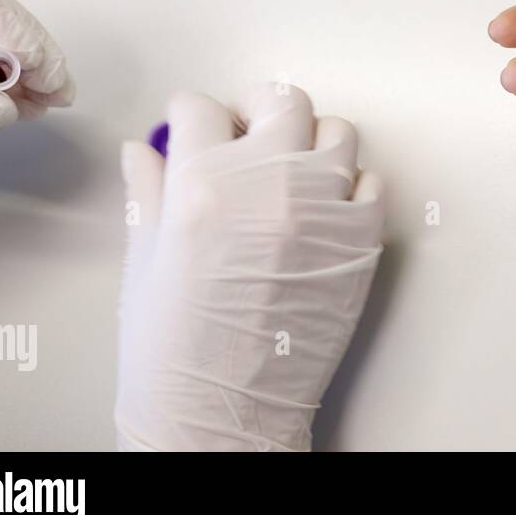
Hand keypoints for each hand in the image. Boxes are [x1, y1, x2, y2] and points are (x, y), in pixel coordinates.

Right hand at [116, 84, 383, 450]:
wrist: (224, 413)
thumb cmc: (174, 352)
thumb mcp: (143, 262)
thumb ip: (148, 193)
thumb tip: (143, 150)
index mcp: (201, 183)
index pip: (200, 107)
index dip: (189, 114)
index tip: (191, 124)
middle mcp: (268, 184)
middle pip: (280, 101)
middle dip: (258, 108)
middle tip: (247, 130)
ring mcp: (323, 210)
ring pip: (336, 133)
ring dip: (311, 142)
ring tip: (292, 167)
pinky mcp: (362, 241)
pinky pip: (372, 185)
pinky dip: (351, 188)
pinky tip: (326, 208)